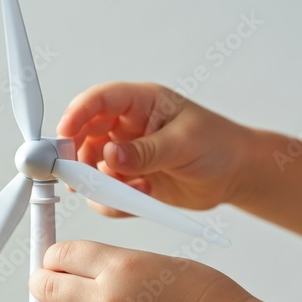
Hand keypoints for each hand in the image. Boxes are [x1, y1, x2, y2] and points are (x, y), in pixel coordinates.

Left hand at [29, 240, 256, 301]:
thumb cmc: (204, 298)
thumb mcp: (154, 260)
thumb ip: (112, 265)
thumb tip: (79, 271)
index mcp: (119, 266)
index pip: (60, 254)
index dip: (53, 258)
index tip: (55, 263)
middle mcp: (107, 301)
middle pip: (45, 287)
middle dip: (43, 284)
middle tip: (51, 288)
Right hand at [57, 82, 259, 214]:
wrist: (237, 176)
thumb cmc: (220, 146)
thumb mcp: (184, 143)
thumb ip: (145, 151)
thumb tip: (109, 156)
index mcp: (141, 103)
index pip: (98, 100)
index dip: (77, 114)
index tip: (65, 135)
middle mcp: (126, 127)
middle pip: (83, 135)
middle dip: (78, 156)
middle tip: (79, 174)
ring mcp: (125, 155)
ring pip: (90, 168)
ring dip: (99, 183)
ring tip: (127, 188)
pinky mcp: (128, 181)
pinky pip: (106, 193)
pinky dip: (114, 201)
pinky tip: (140, 196)